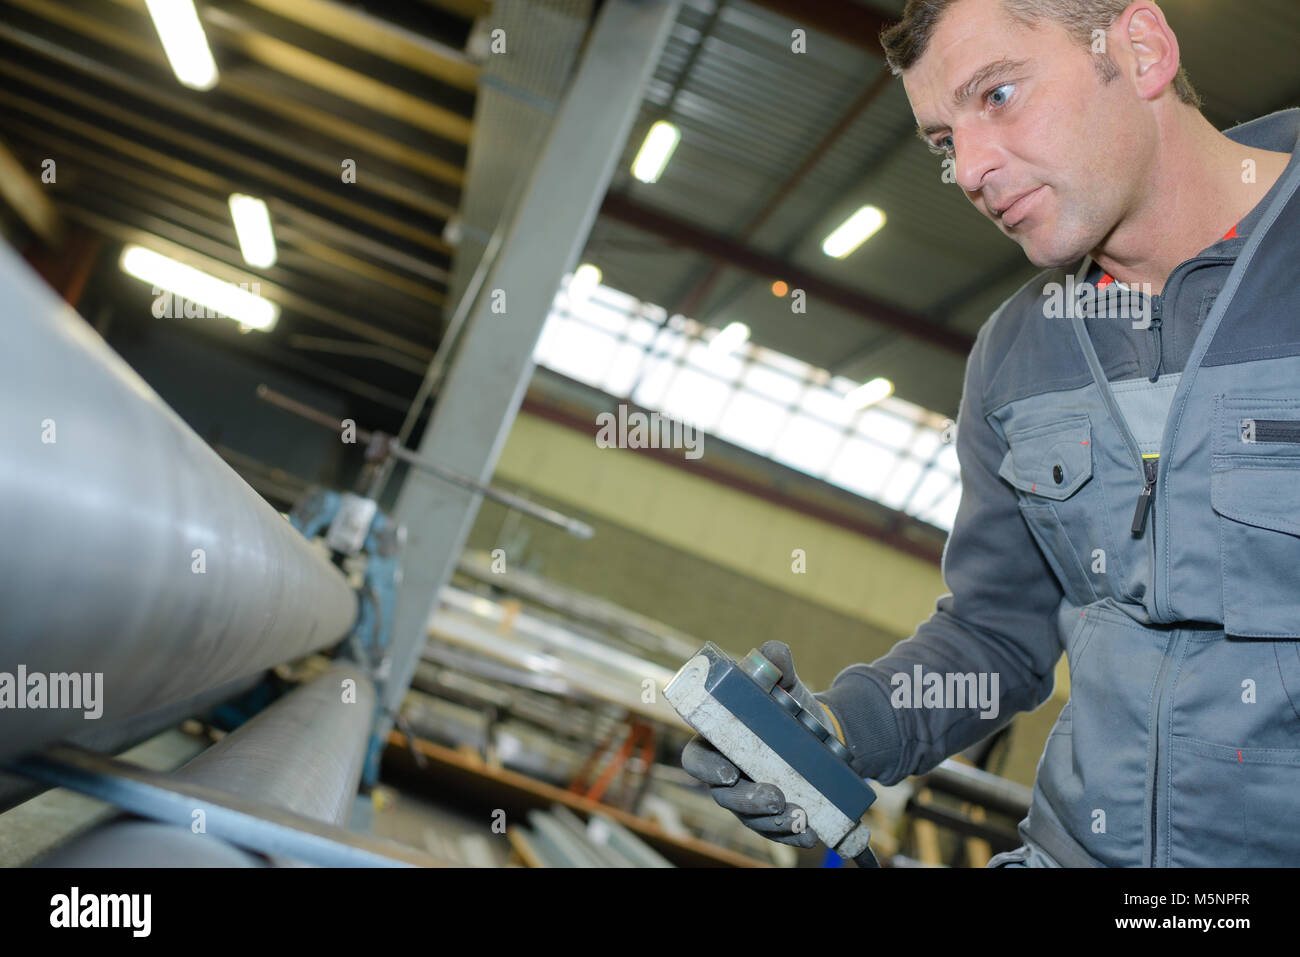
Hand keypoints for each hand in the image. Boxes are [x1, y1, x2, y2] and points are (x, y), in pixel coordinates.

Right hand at [680, 641, 843, 847]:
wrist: (822, 732)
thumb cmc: (788, 705)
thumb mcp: (784, 682)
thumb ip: (776, 664)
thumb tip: (773, 653)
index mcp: (717, 739)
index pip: (696, 758)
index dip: (706, 769)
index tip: (729, 773)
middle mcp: (727, 772)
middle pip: (723, 795)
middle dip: (746, 801)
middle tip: (775, 797)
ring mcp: (747, 796)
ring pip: (748, 817)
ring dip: (771, 822)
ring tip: (799, 818)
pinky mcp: (770, 814)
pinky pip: (773, 829)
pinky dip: (791, 834)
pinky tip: (810, 833)